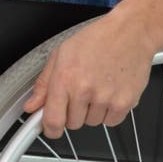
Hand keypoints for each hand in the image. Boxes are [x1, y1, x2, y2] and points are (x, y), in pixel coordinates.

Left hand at [23, 12, 154, 137]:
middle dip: (73, 111)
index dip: (50, 129)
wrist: (130, 32)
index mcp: (65, 77)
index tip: (51, 128)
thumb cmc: (97, 39)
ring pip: (92, 123)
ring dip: (92, 110)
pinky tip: (110, 91)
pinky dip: (109, 111)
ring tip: (98, 85)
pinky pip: (111, 122)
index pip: (53, 120)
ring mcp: (106, 98)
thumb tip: (32, 105)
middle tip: (81, 90)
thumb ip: (44, 82)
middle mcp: (85, 90)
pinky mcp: (125, 103)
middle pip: (73, 123)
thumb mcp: (61, 53)